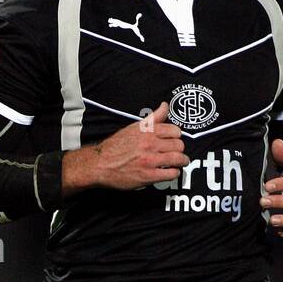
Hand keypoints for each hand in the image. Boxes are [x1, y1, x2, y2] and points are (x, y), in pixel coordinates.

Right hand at [62, 102, 188, 193]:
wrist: (101, 164)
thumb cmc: (116, 146)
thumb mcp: (134, 127)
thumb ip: (153, 118)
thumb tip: (165, 105)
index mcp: (148, 131)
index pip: (175, 131)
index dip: (177, 136)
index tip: (175, 140)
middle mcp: (150, 144)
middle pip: (179, 145)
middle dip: (180, 149)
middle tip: (178, 152)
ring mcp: (150, 160)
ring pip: (178, 159)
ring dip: (182, 161)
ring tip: (180, 162)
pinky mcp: (149, 176)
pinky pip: (171, 173)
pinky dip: (175, 173)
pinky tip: (171, 172)